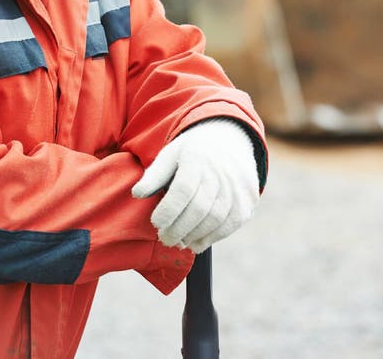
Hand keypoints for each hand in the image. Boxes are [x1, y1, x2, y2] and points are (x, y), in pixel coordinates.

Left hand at [131, 119, 259, 252]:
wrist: (230, 141)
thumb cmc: (193, 152)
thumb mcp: (171, 153)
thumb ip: (154, 174)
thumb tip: (137, 193)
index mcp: (197, 159)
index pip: (183, 190)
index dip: (168, 210)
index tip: (156, 222)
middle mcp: (220, 173)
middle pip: (198, 208)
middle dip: (178, 228)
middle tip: (164, 238)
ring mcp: (236, 188)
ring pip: (214, 220)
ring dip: (193, 236)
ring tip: (178, 241)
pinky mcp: (246, 202)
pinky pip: (228, 226)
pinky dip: (211, 238)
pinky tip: (195, 242)